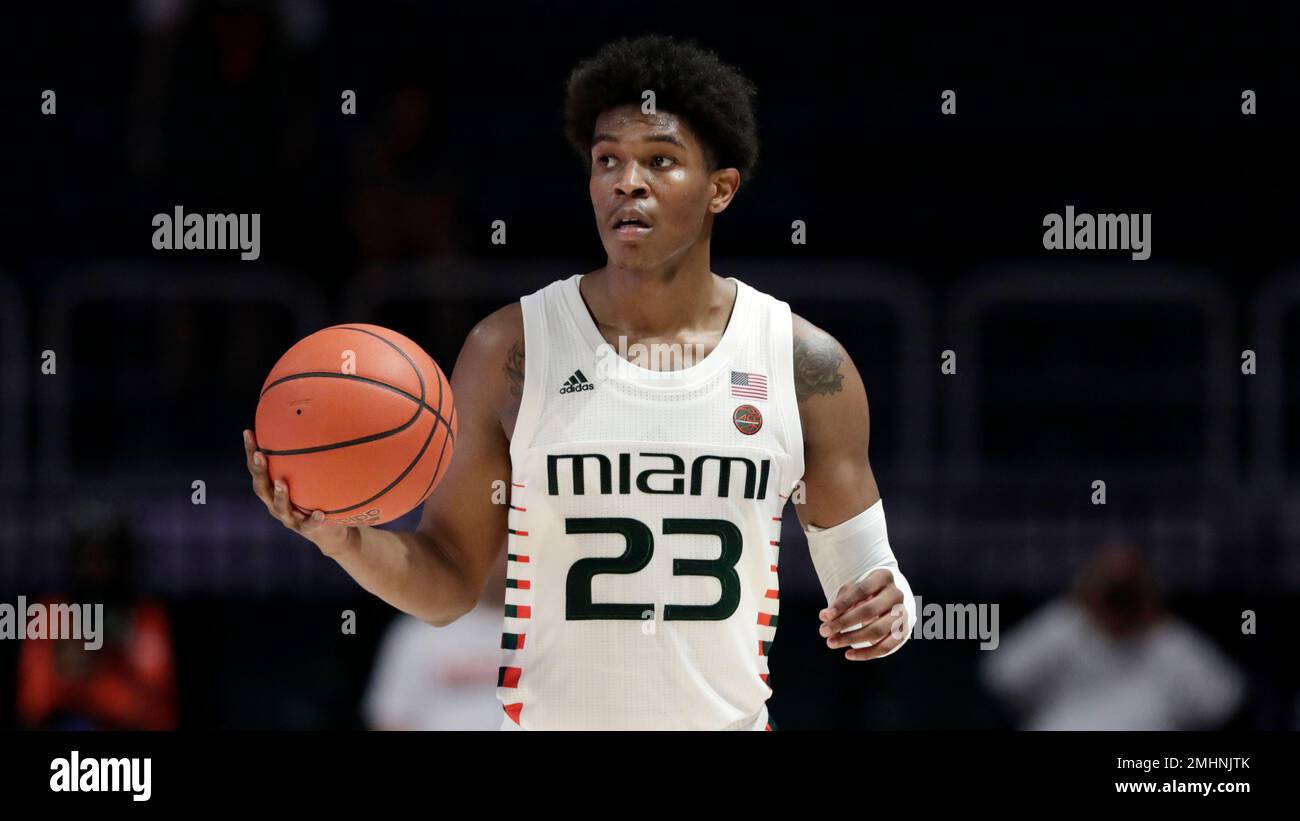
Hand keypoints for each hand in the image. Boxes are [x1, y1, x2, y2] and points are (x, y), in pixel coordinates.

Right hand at [243, 429, 358, 555]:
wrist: (332, 532)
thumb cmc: (318, 498)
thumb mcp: (313, 478)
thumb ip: (310, 458)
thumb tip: (318, 423)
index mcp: (273, 490)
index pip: (258, 468)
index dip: (250, 452)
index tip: (248, 432)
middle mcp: (276, 504)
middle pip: (262, 488)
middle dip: (259, 471)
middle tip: (259, 455)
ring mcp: (291, 519)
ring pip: (280, 508)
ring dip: (280, 496)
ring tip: (282, 483)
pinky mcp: (308, 530)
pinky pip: (310, 525)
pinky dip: (314, 519)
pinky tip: (319, 513)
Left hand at [817, 568, 907, 659]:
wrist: (890, 598)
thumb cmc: (866, 593)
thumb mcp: (854, 590)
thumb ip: (840, 602)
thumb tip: (825, 617)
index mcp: (884, 577)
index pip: (861, 591)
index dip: (841, 604)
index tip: (823, 617)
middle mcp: (896, 594)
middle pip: (869, 611)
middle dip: (844, 623)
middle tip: (823, 631)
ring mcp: (903, 614)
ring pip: (877, 630)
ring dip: (852, 639)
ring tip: (831, 643)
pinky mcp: (904, 632)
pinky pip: (886, 647)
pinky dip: (866, 653)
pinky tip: (848, 655)